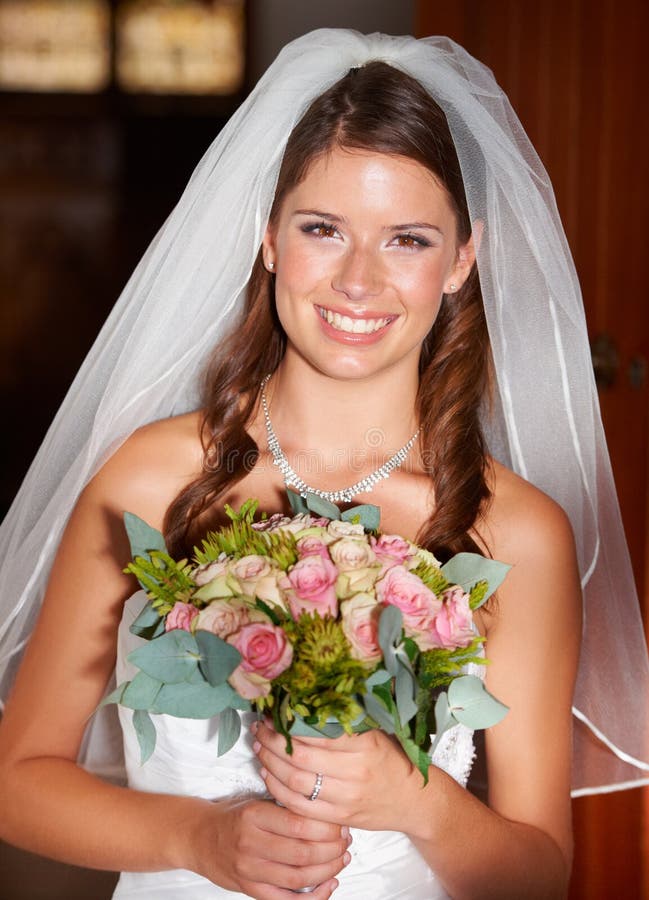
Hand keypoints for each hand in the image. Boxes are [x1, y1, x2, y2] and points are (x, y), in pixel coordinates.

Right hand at [191, 795, 349, 898]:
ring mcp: (249, 870)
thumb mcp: (257, 802)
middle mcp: (251, 843)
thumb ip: (287, 807)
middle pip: (303, 853)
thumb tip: (327, 814)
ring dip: (328, 871)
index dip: (327, 827)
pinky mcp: (249, 889)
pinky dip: (313, 897)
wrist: (199, 837)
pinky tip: (328, 885)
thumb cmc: (233, 817)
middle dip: (332, 850)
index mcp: (255, 816)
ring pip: (298, 877)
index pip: (299, 824)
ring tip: (341, 861)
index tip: (340, 824)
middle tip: (346, 843)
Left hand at [252, 721, 421, 832]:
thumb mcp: (375, 735)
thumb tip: (308, 703)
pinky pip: (300, 805)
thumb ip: (345, 723)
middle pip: (301, 756)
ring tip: (259, 748)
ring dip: (271, 763)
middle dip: (273, 741)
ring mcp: (346, 797)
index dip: (290, 723)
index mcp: (364, 745)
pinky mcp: (339, 817)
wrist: (414, 800)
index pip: (318, 732)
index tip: (275, 713)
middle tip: (260, 728)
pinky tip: (269, 774)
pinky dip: (278, 790)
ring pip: (296, 781)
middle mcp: (355, 771)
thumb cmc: (392, 761)